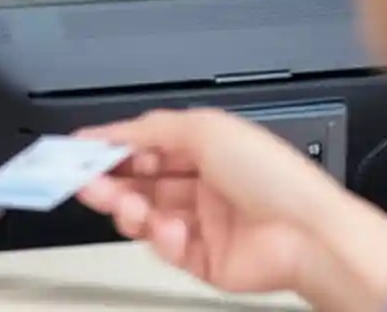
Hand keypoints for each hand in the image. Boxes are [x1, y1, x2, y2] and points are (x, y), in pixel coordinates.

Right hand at [74, 109, 375, 295]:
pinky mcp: (202, 258)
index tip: (77, 150)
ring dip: (128, 208)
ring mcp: (201, 222)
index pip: (144, 145)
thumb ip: (152, 128)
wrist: (309, 235)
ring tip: (126, 205)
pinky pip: (164, 247)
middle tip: (84, 181)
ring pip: (144, 215)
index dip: (110, 147)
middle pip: (138, 181)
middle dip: (109, 180)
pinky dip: (159, 238)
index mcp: (204, 149)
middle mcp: (201, 184)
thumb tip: (113, 131)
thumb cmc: (275, 177)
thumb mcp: (206, 130)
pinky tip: (168, 229)